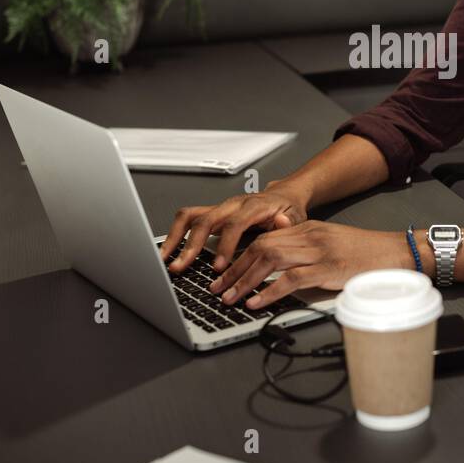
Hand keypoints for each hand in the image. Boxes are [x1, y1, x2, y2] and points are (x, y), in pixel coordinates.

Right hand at [161, 186, 309, 273]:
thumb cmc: (289, 209)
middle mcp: (233, 205)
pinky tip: (169, 252)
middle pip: (206, 219)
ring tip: (167, 259)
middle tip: (183, 266)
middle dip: (192, 245)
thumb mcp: (296, 217)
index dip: (225, 245)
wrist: (284, 196)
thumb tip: (282, 222)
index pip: (235, 223)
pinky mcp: (213, 214)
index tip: (219, 266)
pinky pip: (189, 220)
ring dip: (176, 238)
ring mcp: (220, 208)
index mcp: (254, 206)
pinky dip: (176, 235)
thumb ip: (289, 223)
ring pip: (191, 216)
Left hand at [206, 220, 414, 311]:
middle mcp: (309, 236)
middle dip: (234, 269)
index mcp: (308, 229)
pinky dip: (269, 291)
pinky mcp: (328, 268)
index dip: (240, 256)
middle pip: (260, 247)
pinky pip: (291, 279)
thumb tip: (280, 269)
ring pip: (269, 260)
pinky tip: (256, 302)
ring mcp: (318, 251)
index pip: (264, 238)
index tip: (224, 273)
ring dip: (244, 280)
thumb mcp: (332, 244)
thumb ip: (307, 250)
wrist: (398, 253)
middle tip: (217, 288)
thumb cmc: (368, 253)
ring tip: (230, 298)